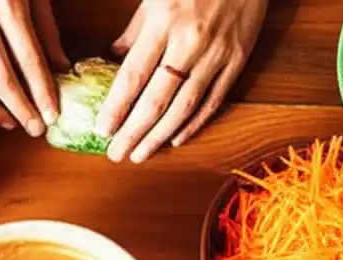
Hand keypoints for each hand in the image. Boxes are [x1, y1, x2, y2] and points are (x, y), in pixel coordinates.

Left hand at [96, 0, 267, 162]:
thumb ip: (136, 27)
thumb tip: (114, 56)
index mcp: (165, 21)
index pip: (133, 75)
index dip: (116, 107)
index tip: (102, 129)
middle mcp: (191, 42)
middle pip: (157, 99)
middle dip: (133, 132)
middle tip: (116, 154)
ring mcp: (217, 53)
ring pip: (185, 107)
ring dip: (160, 136)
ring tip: (140, 154)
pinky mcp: (239, 58)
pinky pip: (214, 99)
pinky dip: (195, 123)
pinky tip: (176, 138)